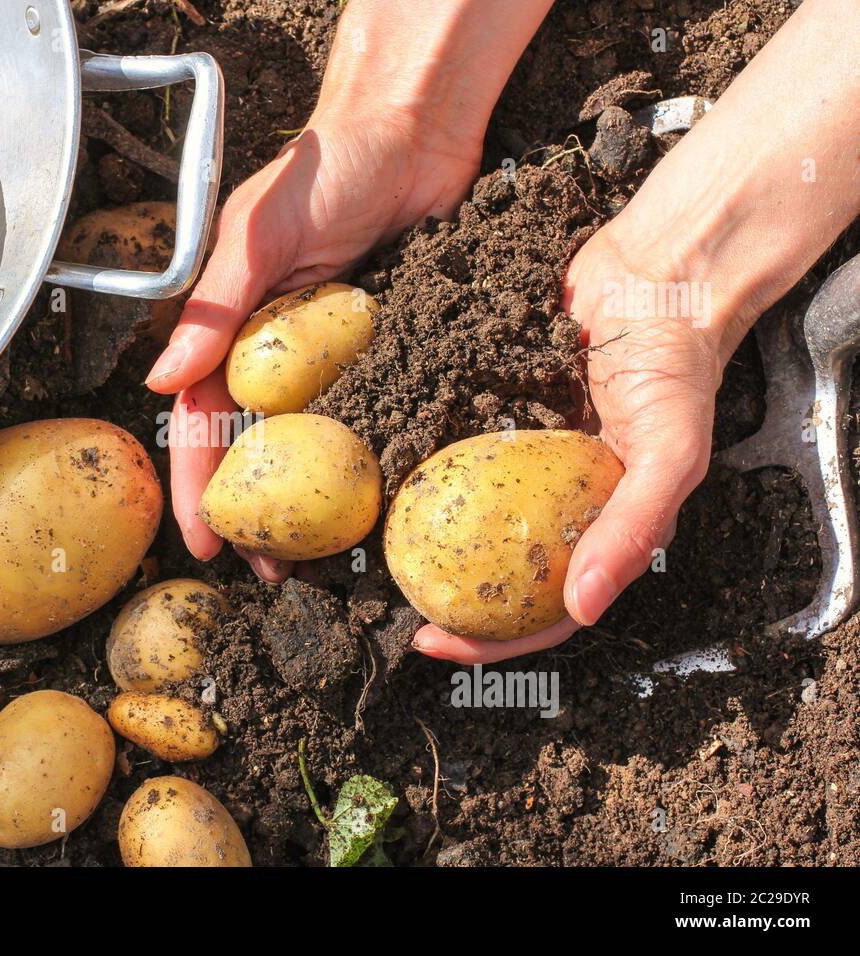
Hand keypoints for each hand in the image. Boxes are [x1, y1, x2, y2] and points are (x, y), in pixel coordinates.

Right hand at [153, 117, 479, 567]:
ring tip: (323, 563)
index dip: (198, 481)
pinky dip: (374, 461)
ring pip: (318, 446)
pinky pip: (378, 414)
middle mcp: (280, 352)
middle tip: (270, 575)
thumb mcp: (260, 230)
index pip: (203, 418)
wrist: (414, 132)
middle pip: (260, 448)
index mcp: (234, 328)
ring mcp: (336, 357)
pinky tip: (383, 505)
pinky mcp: (390, 352)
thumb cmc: (327, 166)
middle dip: (258, 514)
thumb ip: (215, 302)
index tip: (203, 542)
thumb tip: (161, 380)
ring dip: (315, 506)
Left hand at [413, 233, 720, 662]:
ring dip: (416, 530)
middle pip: (488, 568)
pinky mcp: (490, 407)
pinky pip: (445, 442)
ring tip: (362, 542)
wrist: (656, 272)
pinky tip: (374, 462)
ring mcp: (516, 458)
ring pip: (459, 509)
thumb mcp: (671, 452)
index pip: (540, 608)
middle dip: (437, 593)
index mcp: (593, 527)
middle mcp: (548, 502)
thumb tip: (584, 608)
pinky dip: (413, 455)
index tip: (429, 643)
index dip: (489, 639)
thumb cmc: (677, 365)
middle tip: (381, 598)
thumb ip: (635, 528)